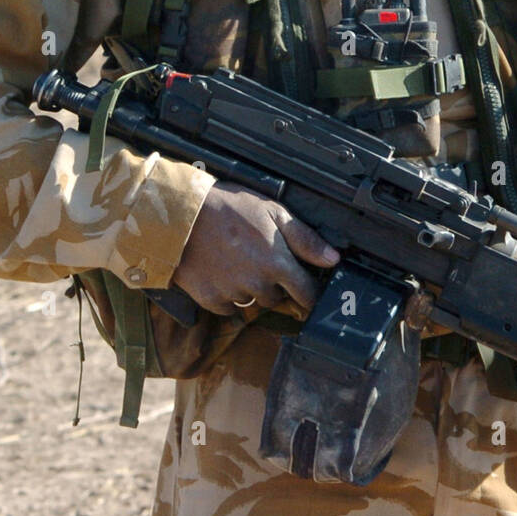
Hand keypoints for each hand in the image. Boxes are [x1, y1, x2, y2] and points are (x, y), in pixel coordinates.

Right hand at [172, 181, 338, 315]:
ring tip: (240, 262)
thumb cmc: (231, 208)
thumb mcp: (274, 212)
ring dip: (252, 289)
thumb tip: (333, 259)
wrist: (183, 215)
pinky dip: (228, 295)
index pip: (305, 293)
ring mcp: (233, 294)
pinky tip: (222, 272)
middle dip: (275, 284)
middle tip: (261, 259)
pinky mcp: (210, 300)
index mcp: (278, 264)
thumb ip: (305, 239)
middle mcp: (258, 285)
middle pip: (277, 298)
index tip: (308, 292)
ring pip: (253, 302)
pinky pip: (228, 307)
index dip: (309, 294)